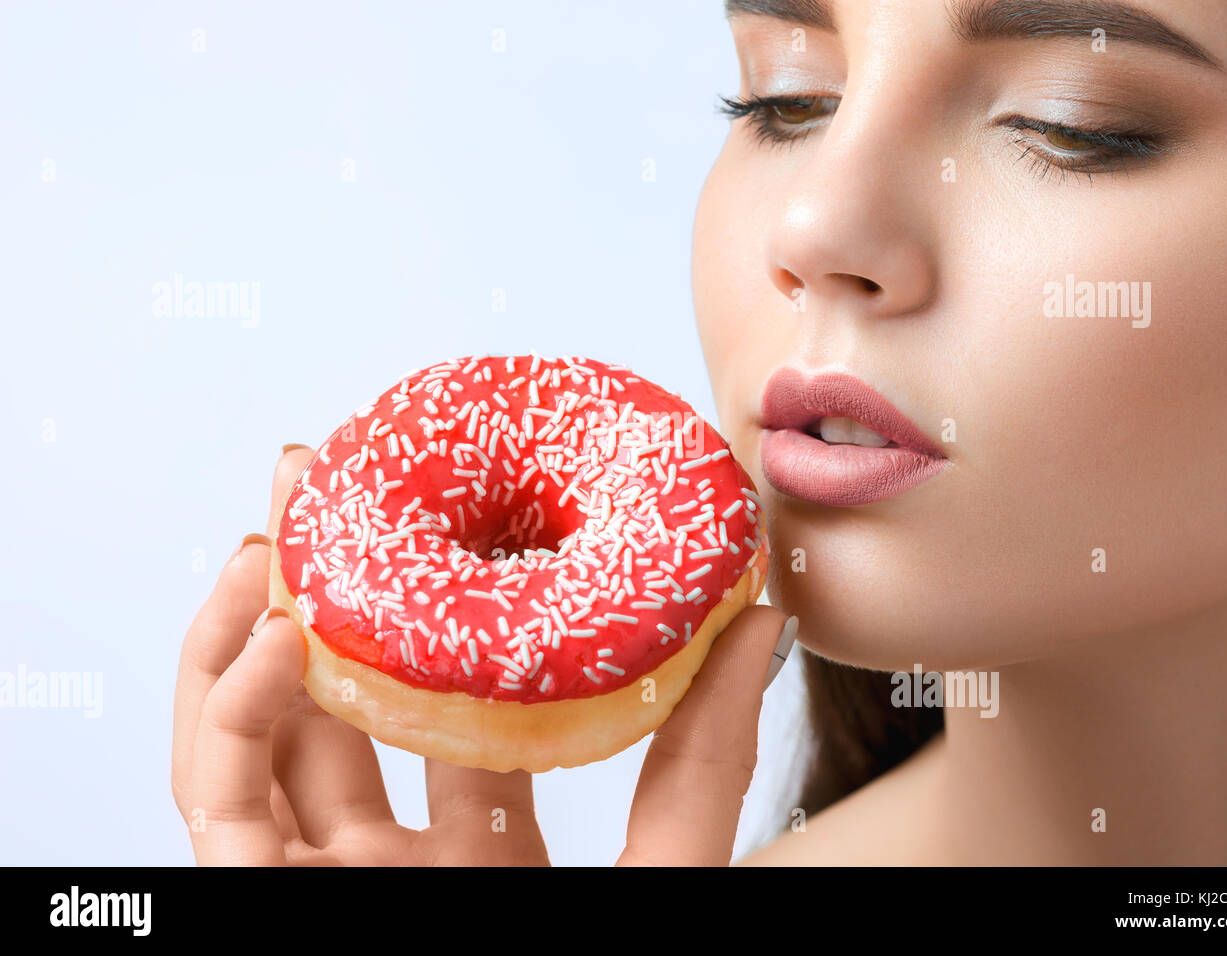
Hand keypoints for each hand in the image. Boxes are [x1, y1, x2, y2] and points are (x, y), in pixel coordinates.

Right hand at [171, 445, 794, 865]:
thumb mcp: (666, 870)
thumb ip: (704, 758)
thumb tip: (758, 618)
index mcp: (484, 850)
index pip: (453, 714)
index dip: (441, 610)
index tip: (447, 507)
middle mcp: (390, 866)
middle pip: (340, 706)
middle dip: (323, 587)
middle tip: (323, 478)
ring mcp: (323, 889)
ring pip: (256, 742)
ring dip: (251, 627)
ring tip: (281, 530)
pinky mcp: (261, 912)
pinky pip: (218, 803)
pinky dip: (227, 709)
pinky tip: (276, 627)